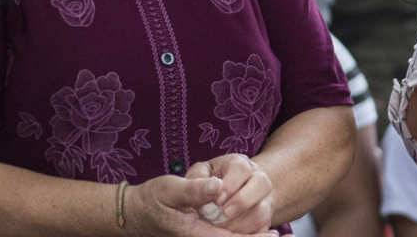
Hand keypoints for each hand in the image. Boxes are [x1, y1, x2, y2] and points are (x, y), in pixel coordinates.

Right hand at [124, 175, 276, 236]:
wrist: (136, 214)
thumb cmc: (152, 200)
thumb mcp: (169, 189)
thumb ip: (193, 190)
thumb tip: (218, 186)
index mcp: (194, 234)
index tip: (274, 236)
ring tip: (280, 236)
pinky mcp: (202, 236)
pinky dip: (242, 236)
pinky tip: (259, 232)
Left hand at [184, 154, 273, 233]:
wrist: (214, 195)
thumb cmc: (204, 183)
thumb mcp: (196, 176)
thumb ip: (198, 181)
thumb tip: (214, 187)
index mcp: (238, 164)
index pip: (242, 169)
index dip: (231, 184)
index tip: (217, 200)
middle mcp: (255, 177)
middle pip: (263, 184)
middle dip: (243, 201)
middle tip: (225, 213)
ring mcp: (263, 198)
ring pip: (263, 209)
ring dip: (243, 222)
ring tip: (223, 227)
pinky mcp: (264, 217)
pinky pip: (262, 227)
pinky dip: (248, 233)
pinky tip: (231, 233)